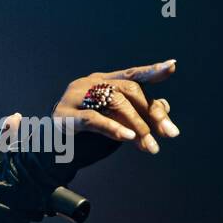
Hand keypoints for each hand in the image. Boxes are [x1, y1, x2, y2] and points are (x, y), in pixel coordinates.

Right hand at [53, 59, 179, 156]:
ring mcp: (75, 97)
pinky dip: (113, 128)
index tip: (172, 66)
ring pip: (115, 102)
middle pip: (128, 90)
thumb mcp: (116, 123)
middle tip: (167, 135)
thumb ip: (137, 113)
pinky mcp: (64, 116)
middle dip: (151, 113)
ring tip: (150, 146)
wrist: (50, 155)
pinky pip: (94, 119)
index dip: (151, 70)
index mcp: (102, 82)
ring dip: (137, 126)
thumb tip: (165, 105)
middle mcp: (89, 83)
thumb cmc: (87, 137)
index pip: (131, 74)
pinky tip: (129, 138)